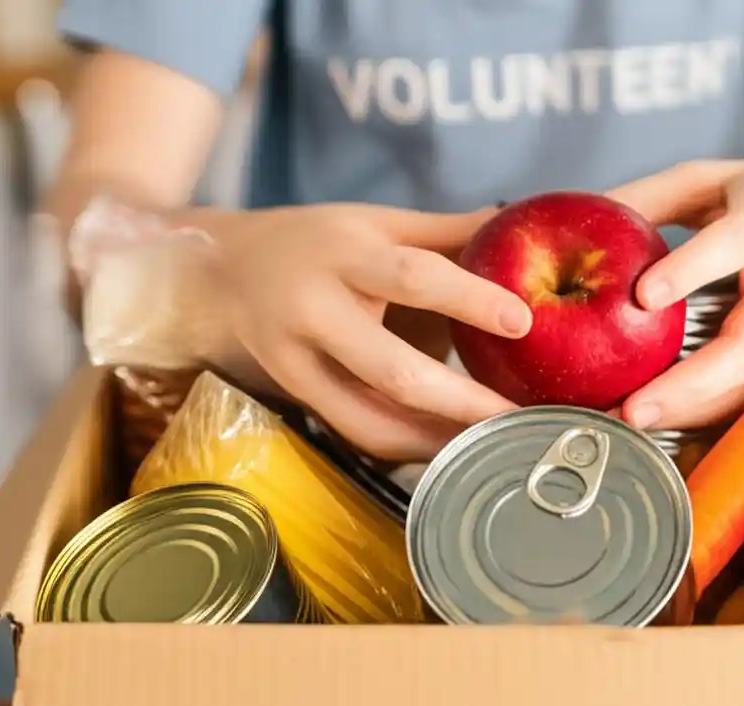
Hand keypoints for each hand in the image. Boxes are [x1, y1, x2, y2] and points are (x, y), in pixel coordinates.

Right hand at [205, 203, 531, 459]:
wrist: (221, 272)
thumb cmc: (316, 242)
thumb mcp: (376, 222)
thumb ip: (446, 229)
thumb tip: (517, 219)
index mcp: (343, 255)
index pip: (414, 277)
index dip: (469, 299)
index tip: (522, 321)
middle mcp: (315, 311)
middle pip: (392, 370)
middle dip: (460, 401)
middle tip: (516, 415)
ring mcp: (298, 364)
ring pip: (371, 421)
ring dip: (437, 440)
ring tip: (493, 444)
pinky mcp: (296, 398)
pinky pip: (357, 434)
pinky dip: (407, 447)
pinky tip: (451, 448)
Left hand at [609, 161, 743, 429]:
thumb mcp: (721, 178)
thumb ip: (652, 198)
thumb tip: (584, 223)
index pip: (729, 246)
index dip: (687, 271)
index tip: (643, 295)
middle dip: (688, 384)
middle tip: (632, 410)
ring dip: (692, 413)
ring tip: (631, 425)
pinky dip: (706, 414)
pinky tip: (658, 421)